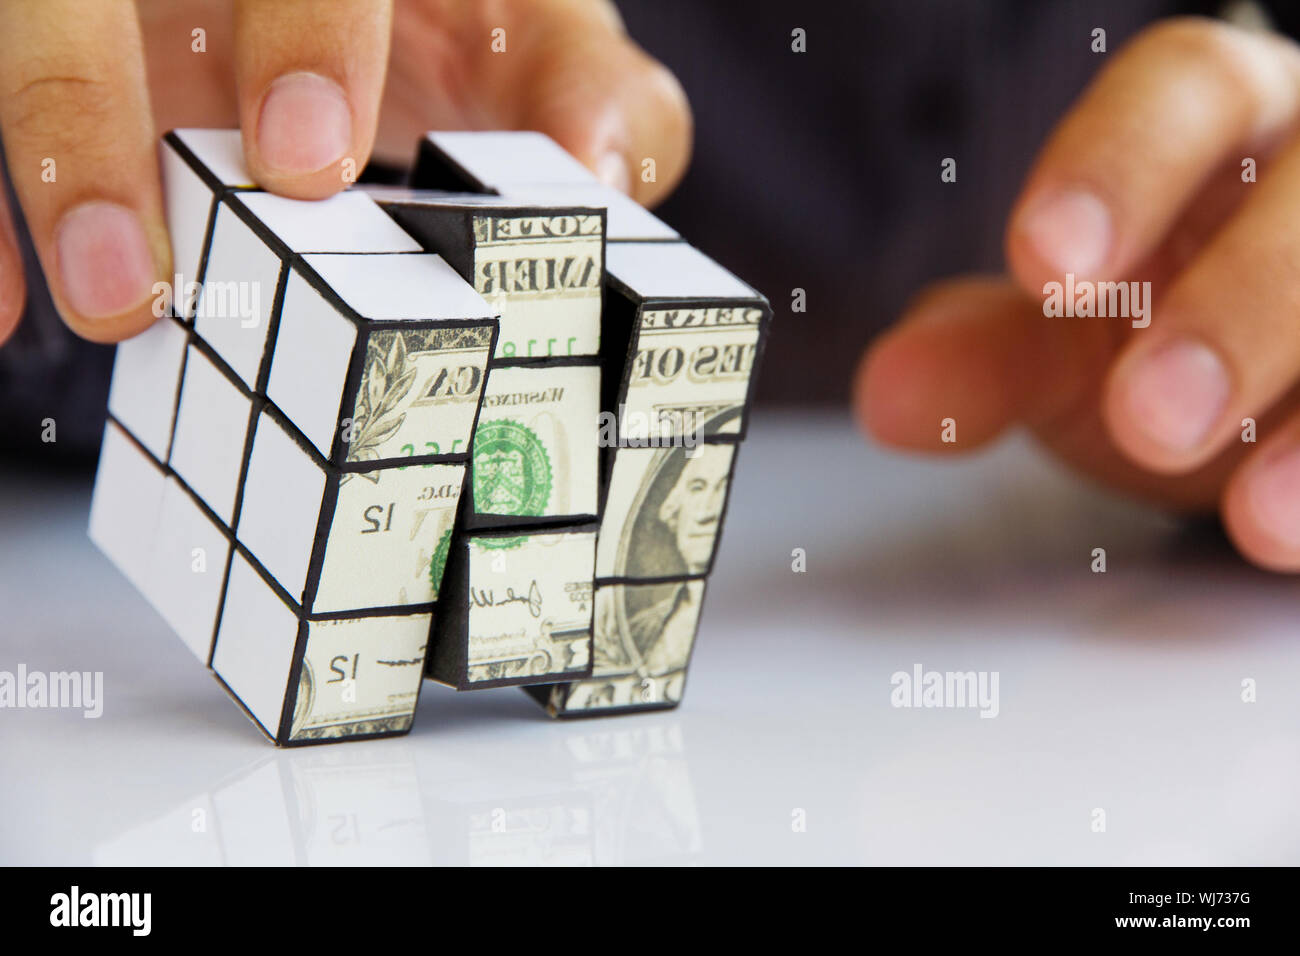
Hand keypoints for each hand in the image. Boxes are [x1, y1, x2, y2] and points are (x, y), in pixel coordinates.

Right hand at [0, 0, 690, 344]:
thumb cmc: (478, 34)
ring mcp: (134, 1)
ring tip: (112, 306)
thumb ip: (596, 98)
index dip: (301, 39)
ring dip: (54, 154)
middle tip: (165, 257)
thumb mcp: (545, 52)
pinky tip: (1, 306)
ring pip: (38, 24)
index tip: (306, 161)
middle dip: (116, 97)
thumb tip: (601, 176)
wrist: (404, 26)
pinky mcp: (87, 62)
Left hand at [856, 17, 1299, 571]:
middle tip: (1151, 412)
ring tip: (1253, 510)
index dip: (1119, 167)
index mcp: (1220, 127)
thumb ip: (984, 354)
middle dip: (1235, 306)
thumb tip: (890, 397)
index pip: (1181, 92)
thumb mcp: (1065, 337)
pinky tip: (1288, 536)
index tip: (1047, 265)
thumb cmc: (1158, 318)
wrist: (1254, 387)